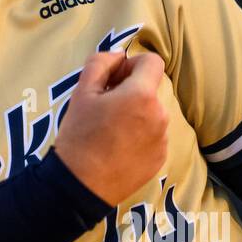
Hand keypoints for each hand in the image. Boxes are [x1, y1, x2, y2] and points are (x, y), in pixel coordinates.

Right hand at [51, 51, 169, 205]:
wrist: (81, 185)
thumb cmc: (79, 135)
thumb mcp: (81, 92)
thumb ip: (101, 63)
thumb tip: (118, 56)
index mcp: (142, 95)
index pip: (152, 62)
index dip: (132, 64)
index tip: (114, 79)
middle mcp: (160, 115)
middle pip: (150, 89)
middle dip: (131, 91)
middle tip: (104, 107)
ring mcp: (162, 139)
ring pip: (152, 113)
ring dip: (135, 114)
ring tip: (109, 130)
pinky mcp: (160, 158)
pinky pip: (153, 135)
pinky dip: (139, 135)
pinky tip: (117, 147)